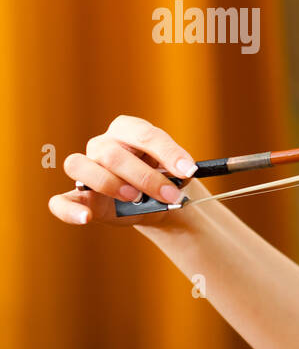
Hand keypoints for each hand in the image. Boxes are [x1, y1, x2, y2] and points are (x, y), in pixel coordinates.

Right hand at [48, 115, 198, 226]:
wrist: (156, 202)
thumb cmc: (164, 178)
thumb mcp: (175, 172)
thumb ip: (177, 171)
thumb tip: (185, 174)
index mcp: (128, 130)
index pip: (144, 134)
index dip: (167, 152)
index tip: (189, 170)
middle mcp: (102, 145)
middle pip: (114, 154)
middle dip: (147, 177)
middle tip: (170, 195)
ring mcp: (85, 169)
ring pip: (80, 166)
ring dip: (109, 183)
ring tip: (134, 197)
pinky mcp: (77, 197)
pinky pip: (60, 201)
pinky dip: (69, 210)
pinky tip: (86, 218)